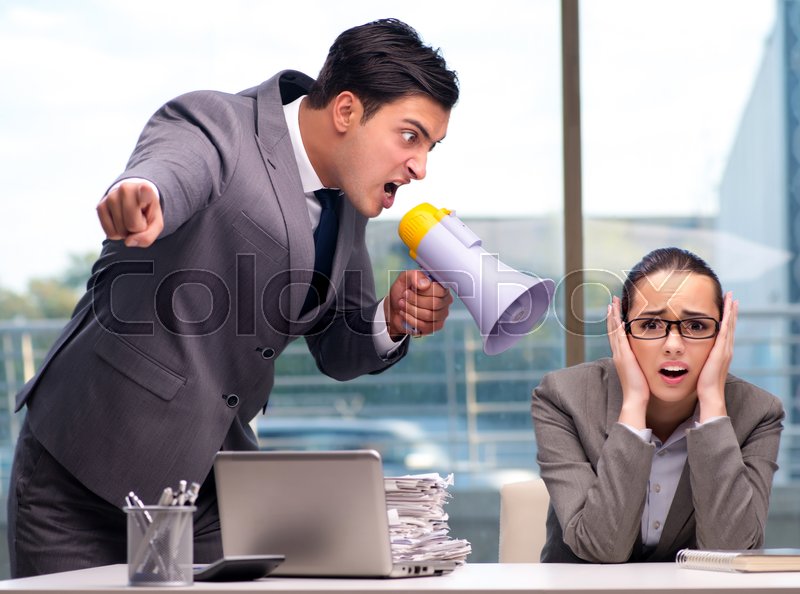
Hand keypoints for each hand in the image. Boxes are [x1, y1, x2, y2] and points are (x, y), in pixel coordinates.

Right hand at [96, 181, 163, 247]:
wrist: (134, 201)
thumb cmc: (147, 212)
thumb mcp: (156, 224)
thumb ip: (148, 236)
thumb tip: (128, 242)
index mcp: (145, 189)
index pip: (144, 191)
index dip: (144, 192)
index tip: (145, 188)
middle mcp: (126, 189)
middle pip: (132, 225)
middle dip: (137, 229)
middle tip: (139, 219)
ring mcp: (111, 196)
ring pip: (120, 230)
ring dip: (127, 232)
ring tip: (130, 219)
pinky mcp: (100, 206)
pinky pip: (110, 233)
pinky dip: (117, 234)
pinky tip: (120, 222)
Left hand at [384, 270, 452, 339]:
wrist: (394, 307)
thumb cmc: (403, 292)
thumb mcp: (405, 278)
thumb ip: (415, 276)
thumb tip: (425, 284)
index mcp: (441, 287)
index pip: (440, 290)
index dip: (423, 291)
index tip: (411, 288)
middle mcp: (445, 301)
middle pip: (435, 303)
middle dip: (415, 300)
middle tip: (404, 296)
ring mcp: (442, 315)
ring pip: (429, 315)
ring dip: (411, 309)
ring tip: (402, 304)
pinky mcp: (435, 326)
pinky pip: (425, 326)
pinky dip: (411, 319)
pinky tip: (404, 314)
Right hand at [607, 296, 649, 428]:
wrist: (636, 398)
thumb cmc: (642, 389)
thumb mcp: (641, 373)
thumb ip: (643, 365)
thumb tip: (651, 361)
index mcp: (622, 357)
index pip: (617, 337)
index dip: (616, 324)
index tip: (616, 313)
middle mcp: (618, 353)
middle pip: (612, 330)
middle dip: (612, 316)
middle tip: (611, 303)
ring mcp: (619, 353)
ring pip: (613, 329)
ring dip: (613, 315)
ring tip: (612, 303)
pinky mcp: (623, 353)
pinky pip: (618, 334)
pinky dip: (616, 322)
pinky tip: (616, 313)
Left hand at [695, 291, 735, 420]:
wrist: (709, 395)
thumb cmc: (703, 384)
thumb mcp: (701, 366)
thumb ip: (699, 358)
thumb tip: (689, 352)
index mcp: (721, 352)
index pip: (725, 331)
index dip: (726, 318)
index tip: (726, 306)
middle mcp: (726, 349)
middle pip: (730, 325)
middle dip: (731, 310)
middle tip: (732, 296)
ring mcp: (725, 350)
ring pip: (730, 326)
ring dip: (731, 311)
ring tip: (732, 298)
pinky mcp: (722, 351)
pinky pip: (725, 332)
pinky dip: (727, 320)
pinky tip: (727, 310)